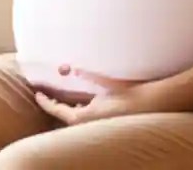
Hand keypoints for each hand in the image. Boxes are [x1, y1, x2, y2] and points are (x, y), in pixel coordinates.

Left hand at [33, 65, 182, 124]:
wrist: (155, 103)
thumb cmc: (132, 93)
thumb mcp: (108, 82)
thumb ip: (90, 75)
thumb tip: (74, 68)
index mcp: (86, 116)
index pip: (58, 111)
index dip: (46, 102)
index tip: (37, 94)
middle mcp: (91, 123)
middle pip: (66, 117)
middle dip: (55, 107)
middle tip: (46, 95)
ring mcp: (99, 124)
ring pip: (77, 118)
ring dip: (68, 109)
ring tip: (61, 97)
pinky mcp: (108, 121)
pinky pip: (88, 117)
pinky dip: (81, 110)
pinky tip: (84, 101)